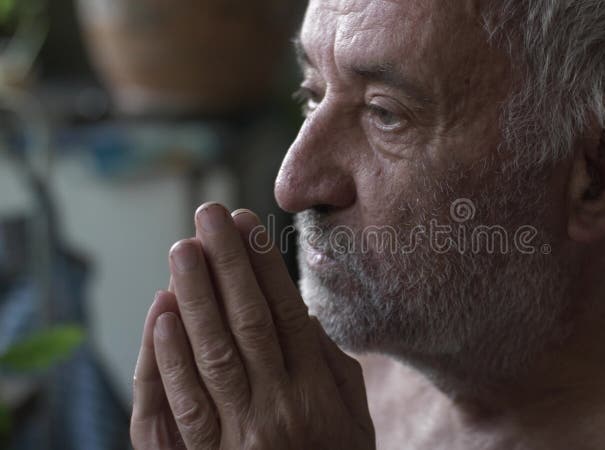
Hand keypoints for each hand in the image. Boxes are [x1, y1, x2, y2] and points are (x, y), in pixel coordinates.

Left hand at [130, 204, 374, 448]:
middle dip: (228, 263)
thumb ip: (334, 367)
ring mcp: (241, 433)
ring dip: (196, 297)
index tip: (249, 223)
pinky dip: (170, 358)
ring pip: (214, 354)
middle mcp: (280, 406)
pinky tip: (163, 315)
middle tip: (209, 215)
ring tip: (183, 249)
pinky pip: (185, 404)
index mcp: (318, 392)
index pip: (287, 313)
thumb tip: (304, 317)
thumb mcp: (355, 420)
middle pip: (248, 323)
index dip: (266, 265)